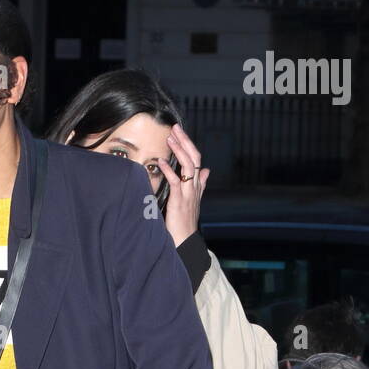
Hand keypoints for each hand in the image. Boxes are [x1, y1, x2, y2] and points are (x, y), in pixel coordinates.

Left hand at [157, 124, 209, 247]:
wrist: (185, 241)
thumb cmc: (185, 222)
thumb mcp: (193, 200)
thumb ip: (200, 184)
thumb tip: (207, 171)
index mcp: (197, 185)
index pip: (196, 159)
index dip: (189, 145)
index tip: (179, 132)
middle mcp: (194, 187)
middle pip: (194, 158)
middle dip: (185, 141)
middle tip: (175, 128)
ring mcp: (188, 194)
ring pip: (188, 167)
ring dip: (179, 151)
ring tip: (170, 139)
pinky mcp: (179, 202)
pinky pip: (177, 183)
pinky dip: (169, 171)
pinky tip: (161, 162)